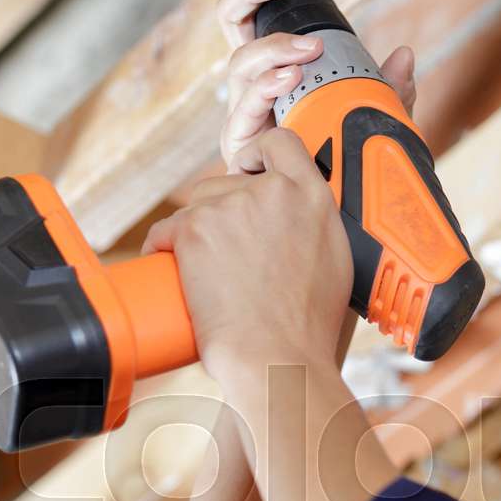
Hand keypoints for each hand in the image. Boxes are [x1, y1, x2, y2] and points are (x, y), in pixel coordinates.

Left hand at [143, 129, 351, 380]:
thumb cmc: (307, 326)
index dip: (257, 155)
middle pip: (227, 180)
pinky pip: (166, 231)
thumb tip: (291, 218)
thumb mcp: (334, 261)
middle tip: (230, 256)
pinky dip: (166, 251)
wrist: (278, 357)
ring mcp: (230, 206)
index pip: (280, 143)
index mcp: (313, 197)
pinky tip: (181, 277)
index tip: (247, 172)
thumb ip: (312, 224)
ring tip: (214, 278)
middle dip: (221, 211)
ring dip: (197, 234)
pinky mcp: (194, 228)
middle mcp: (273, 192)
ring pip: (196, 206)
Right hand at [213, 0, 417, 173]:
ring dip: (273, 48)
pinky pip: (247, 106)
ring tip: (307, 53)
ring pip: (242, 62)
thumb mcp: (377, 120)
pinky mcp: (241, 145)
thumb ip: (390, 89)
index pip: (256, 10)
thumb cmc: (346, 167)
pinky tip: (287, 81)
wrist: (331, 226)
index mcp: (280, 65)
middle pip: (234, 22)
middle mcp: (256, 83)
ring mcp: (246, 111)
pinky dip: (267, 88)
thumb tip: (406, 54)